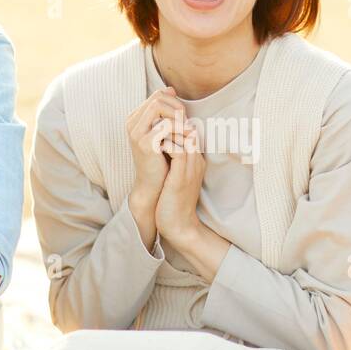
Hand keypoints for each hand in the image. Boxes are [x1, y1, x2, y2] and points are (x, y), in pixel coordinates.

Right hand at [125, 88, 184, 207]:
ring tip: (188, 130)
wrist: (154, 185)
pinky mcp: (145, 143)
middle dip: (177, 107)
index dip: (174, 102)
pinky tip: (187, 138)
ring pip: (159, 107)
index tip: (184, 116)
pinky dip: (179, 128)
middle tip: (188, 122)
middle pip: (157, 98)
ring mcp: (136, 133)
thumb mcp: (164, 132)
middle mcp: (132, 123)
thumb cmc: (161, 158)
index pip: (157, 96)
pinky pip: (165, 125)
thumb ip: (166, 112)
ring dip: (178, 116)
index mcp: (135, 118)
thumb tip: (171, 89)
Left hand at [154, 127, 205, 244]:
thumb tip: (160, 148)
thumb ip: (172, 162)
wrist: (179, 226)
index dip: (175, 125)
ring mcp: (191, 168)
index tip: (158, 126)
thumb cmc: (173, 203)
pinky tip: (155, 147)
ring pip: (186, 135)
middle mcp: (196, 161)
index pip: (190, 132)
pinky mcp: (182, 176)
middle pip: (190, 129)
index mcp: (195, 161)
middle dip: (172, 123)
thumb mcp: (176, 178)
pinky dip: (165, 143)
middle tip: (155, 124)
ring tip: (153, 133)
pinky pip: (177, 149)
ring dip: (167, 131)